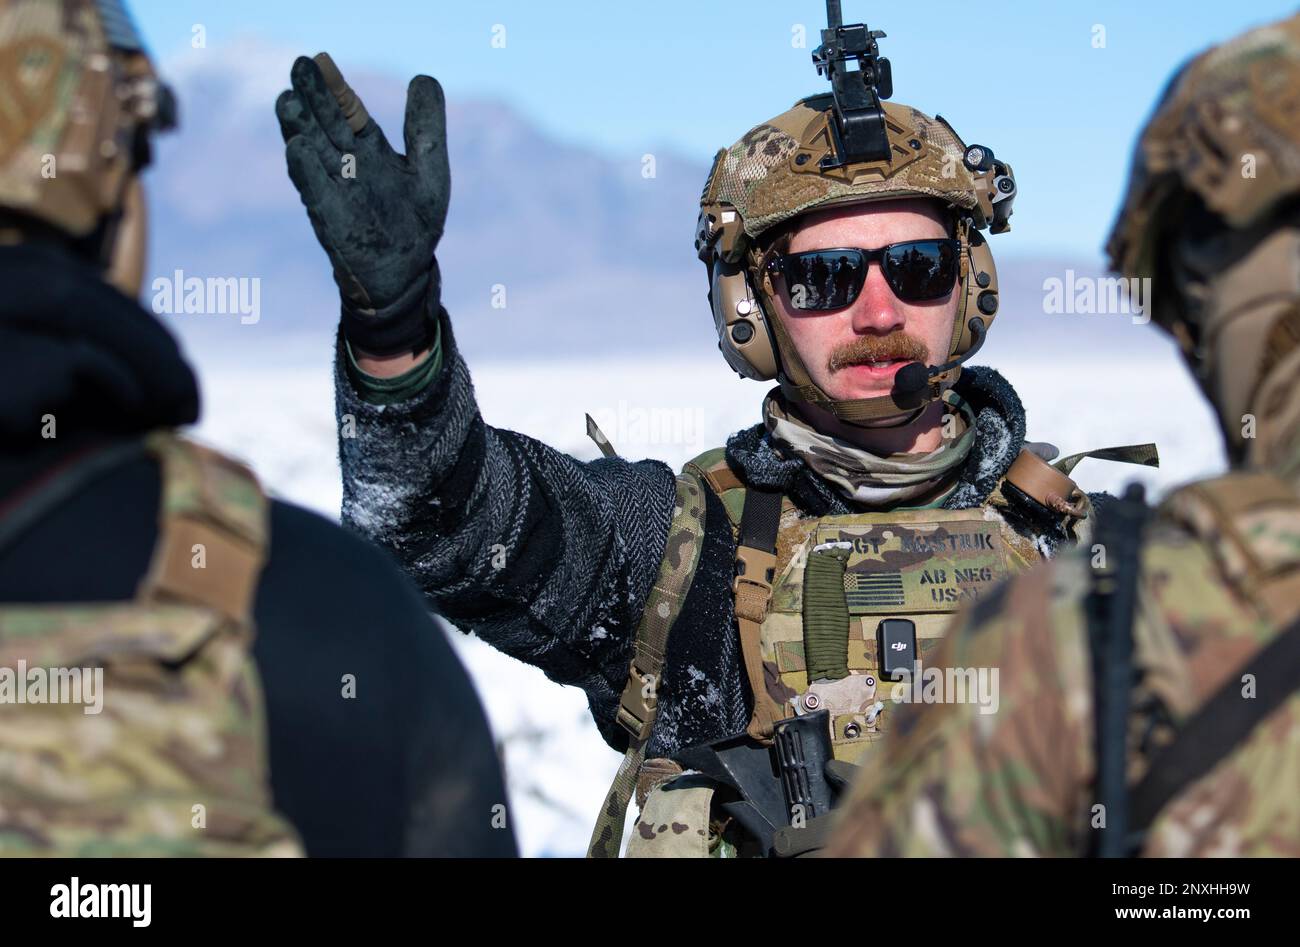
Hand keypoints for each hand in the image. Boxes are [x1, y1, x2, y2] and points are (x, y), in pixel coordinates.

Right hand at [276, 53, 449, 354]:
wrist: (404, 275)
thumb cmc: (415, 224)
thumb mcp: (429, 169)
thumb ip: (426, 127)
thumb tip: (422, 77)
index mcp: (367, 150)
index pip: (347, 111)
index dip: (335, 87)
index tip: (319, 59)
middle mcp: (344, 166)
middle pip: (324, 124)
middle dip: (312, 97)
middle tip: (299, 65)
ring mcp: (333, 191)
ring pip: (313, 152)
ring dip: (299, 127)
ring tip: (287, 99)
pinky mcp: (331, 220)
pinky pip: (316, 192)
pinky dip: (306, 171)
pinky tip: (296, 148)